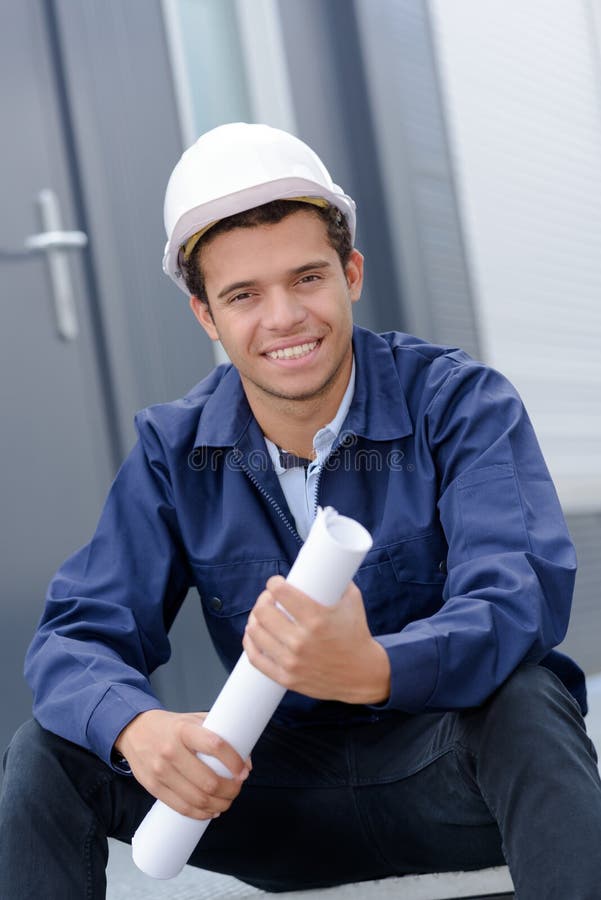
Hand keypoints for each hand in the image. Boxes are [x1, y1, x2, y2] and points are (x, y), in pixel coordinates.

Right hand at [115, 709, 250, 819]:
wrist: (135, 730)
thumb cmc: (171, 726)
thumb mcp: (194, 720)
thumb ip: (220, 736)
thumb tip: (246, 763)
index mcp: (184, 730)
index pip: (215, 746)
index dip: (234, 761)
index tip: (244, 770)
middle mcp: (171, 750)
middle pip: (209, 781)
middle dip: (230, 789)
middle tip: (238, 787)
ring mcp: (161, 771)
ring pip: (197, 798)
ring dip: (219, 804)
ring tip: (227, 800)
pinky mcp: (153, 787)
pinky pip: (182, 807)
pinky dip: (201, 813)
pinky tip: (211, 810)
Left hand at [243, 576, 390, 703]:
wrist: (363, 674)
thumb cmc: (357, 634)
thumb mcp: (352, 601)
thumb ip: (339, 580)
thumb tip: (325, 560)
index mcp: (317, 619)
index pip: (281, 593)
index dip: (274, 583)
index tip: (276, 583)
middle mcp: (301, 640)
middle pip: (263, 611)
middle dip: (263, 599)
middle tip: (269, 597)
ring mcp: (292, 661)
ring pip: (256, 633)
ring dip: (254, 619)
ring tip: (260, 614)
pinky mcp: (287, 678)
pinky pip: (256, 658)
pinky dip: (250, 643)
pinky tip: (253, 634)